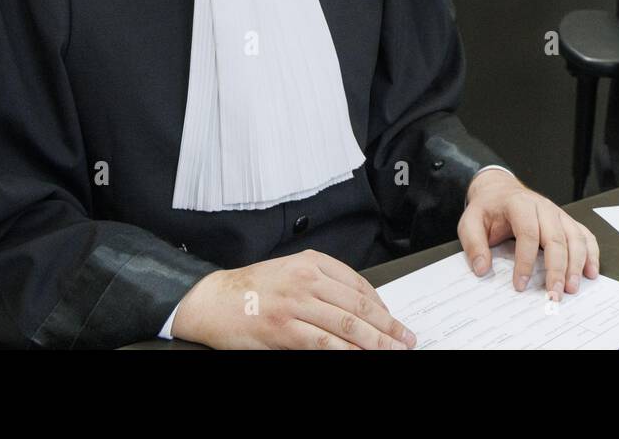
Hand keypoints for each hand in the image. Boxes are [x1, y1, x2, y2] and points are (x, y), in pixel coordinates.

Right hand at [170, 249, 415, 348]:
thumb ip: (322, 282)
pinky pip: (324, 342)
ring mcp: (296, 304)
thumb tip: (358, 306)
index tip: (394, 320)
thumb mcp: (290, 270)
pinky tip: (361, 356)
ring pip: (347, 324)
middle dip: (387, 326)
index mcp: (311, 262)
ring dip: (375, 341)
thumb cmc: (250, 287)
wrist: (213, 300)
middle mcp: (306, 279)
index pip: (358, 284)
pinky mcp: (284, 329)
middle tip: (405, 339)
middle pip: (358, 305)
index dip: (382, 306)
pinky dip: (346, 350)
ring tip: (393, 351)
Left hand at [458, 169, 599, 301]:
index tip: (520, 285)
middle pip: (556, 238)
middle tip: (554, 294)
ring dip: (576, 264)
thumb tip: (481, 269)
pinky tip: (591, 273)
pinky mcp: (566, 221)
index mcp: (519, 204)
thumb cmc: (488, 209)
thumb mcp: (470, 221)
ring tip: (572, 288)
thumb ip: (474, 244)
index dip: (525, 261)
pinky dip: (591, 254)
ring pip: (575, 238)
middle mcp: (543, 207)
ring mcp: (558, 213)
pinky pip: (585, 235)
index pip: (528, 233)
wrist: (501, 190)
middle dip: (557, 269)